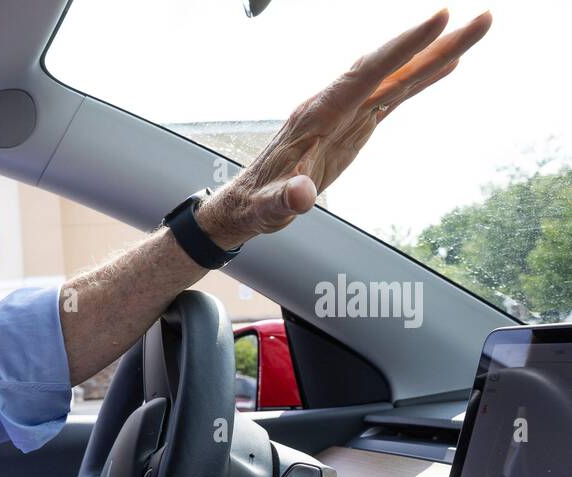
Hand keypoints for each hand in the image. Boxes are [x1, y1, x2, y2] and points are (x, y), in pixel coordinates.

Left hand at [198, 8, 492, 247]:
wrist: (246, 203)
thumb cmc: (255, 203)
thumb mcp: (267, 207)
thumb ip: (284, 198)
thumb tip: (301, 195)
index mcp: (316, 114)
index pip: (366, 73)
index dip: (402, 47)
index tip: (438, 20)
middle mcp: (333, 104)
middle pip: (390, 66)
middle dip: (434, 42)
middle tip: (481, 20)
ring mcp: (345, 113)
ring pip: (397, 77)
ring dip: (437, 55)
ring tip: (477, 31)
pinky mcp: (353, 126)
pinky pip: (392, 97)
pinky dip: (420, 79)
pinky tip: (447, 65)